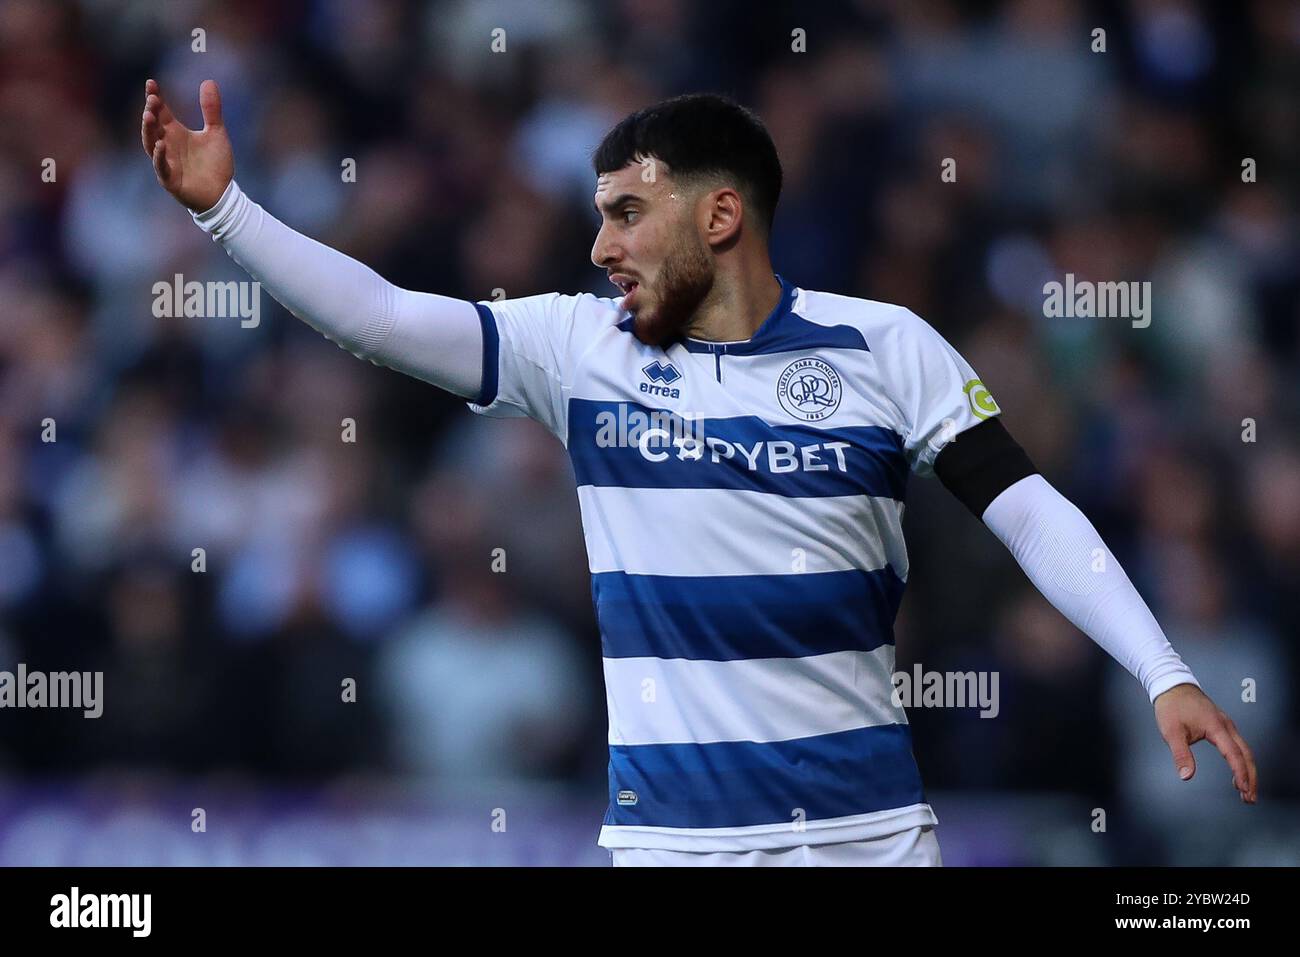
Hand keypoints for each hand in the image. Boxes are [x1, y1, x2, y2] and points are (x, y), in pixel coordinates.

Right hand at [140, 77, 233, 212]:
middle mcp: (166, 144)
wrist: (222, 193)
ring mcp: (166, 161)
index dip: (154, 97)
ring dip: (148, 130)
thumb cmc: (215, 164)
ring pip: (150, 143)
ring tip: (149, 116)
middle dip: (151, 111)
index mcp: (175, 131)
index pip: (160, 111)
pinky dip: (159, 156)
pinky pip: (160, 166)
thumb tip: (209, 81)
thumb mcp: (216, 133)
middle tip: (152, 98)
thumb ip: (211, 109)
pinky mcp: (170, 179)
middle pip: (153, 125)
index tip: (151, 83)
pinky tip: (160, 145)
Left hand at [1154, 683, 1257, 802]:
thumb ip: (1181, 754)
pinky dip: (1241, 761)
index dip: (1240, 773)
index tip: (1243, 790)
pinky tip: (1237, 773)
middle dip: (1250, 777)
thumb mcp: (1171, 732)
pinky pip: (1238, 746)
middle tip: (1249, 798)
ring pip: (1244, 750)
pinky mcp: (1222, 725)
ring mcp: (1226, 725)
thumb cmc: (1172, 707)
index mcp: (1216, 727)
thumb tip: (1187, 776)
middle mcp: (1226, 726)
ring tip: (1246, 792)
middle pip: (1246, 754)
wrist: (1172, 686)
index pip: (1233, 754)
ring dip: (1248, 771)